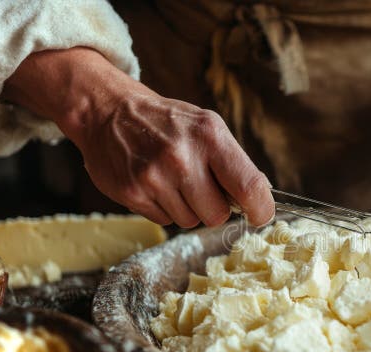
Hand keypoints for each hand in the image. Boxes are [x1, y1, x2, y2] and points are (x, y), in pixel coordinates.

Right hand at [2, 48, 273, 227]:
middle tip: (200, 184)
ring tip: (173, 180)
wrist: (110, 112)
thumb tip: (260, 200)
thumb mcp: (208, 127)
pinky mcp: (132, 193)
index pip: (250, 186)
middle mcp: (181, 156)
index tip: (260, 215)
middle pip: (218, 214)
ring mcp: (154, 176)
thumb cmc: (168, 123)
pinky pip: (165, 221)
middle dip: (215, 206)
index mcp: (209, 135)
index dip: (261, 209)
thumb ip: (235, 163)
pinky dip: (164, 208)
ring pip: (191, 221)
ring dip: (188, 207)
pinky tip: (155, 184)